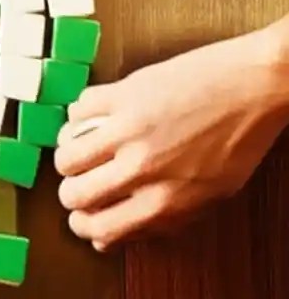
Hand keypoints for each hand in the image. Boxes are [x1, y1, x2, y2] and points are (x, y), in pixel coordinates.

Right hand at [54, 16, 288, 249]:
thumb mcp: (211, 195)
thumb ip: (162, 219)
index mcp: (166, 200)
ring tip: (82, 151)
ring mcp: (128, 130)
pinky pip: (76, 112)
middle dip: (71, 194)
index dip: (83, 226)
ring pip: (66, 156)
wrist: (256, 86)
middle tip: (78, 184)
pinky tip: (94, 119)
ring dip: (69, 157)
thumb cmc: (240, 139)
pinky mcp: (122, 95)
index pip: (101, 228)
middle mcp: (142, 169)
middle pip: (74, 194)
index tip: (81, 218)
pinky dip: (79, 118)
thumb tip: (117, 236)